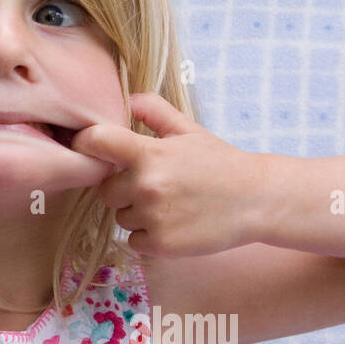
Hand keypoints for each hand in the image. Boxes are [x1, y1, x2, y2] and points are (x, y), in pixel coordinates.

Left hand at [68, 92, 264, 257]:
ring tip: (172, 204)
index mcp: (149, 153)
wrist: (257, 200)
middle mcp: (146, 185)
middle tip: (156, 185)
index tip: (89, 149)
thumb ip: (154, 110)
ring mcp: (152, 217)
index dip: (87, 144)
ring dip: (138, 213)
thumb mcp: (188, 130)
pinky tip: (175, 224)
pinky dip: (149, 237)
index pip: (96, 142)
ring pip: (121, 217)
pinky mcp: (161, 245)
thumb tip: (126, 98)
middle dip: (124, 188)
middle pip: (105, 190)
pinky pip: (135, 241)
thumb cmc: (220, 162)